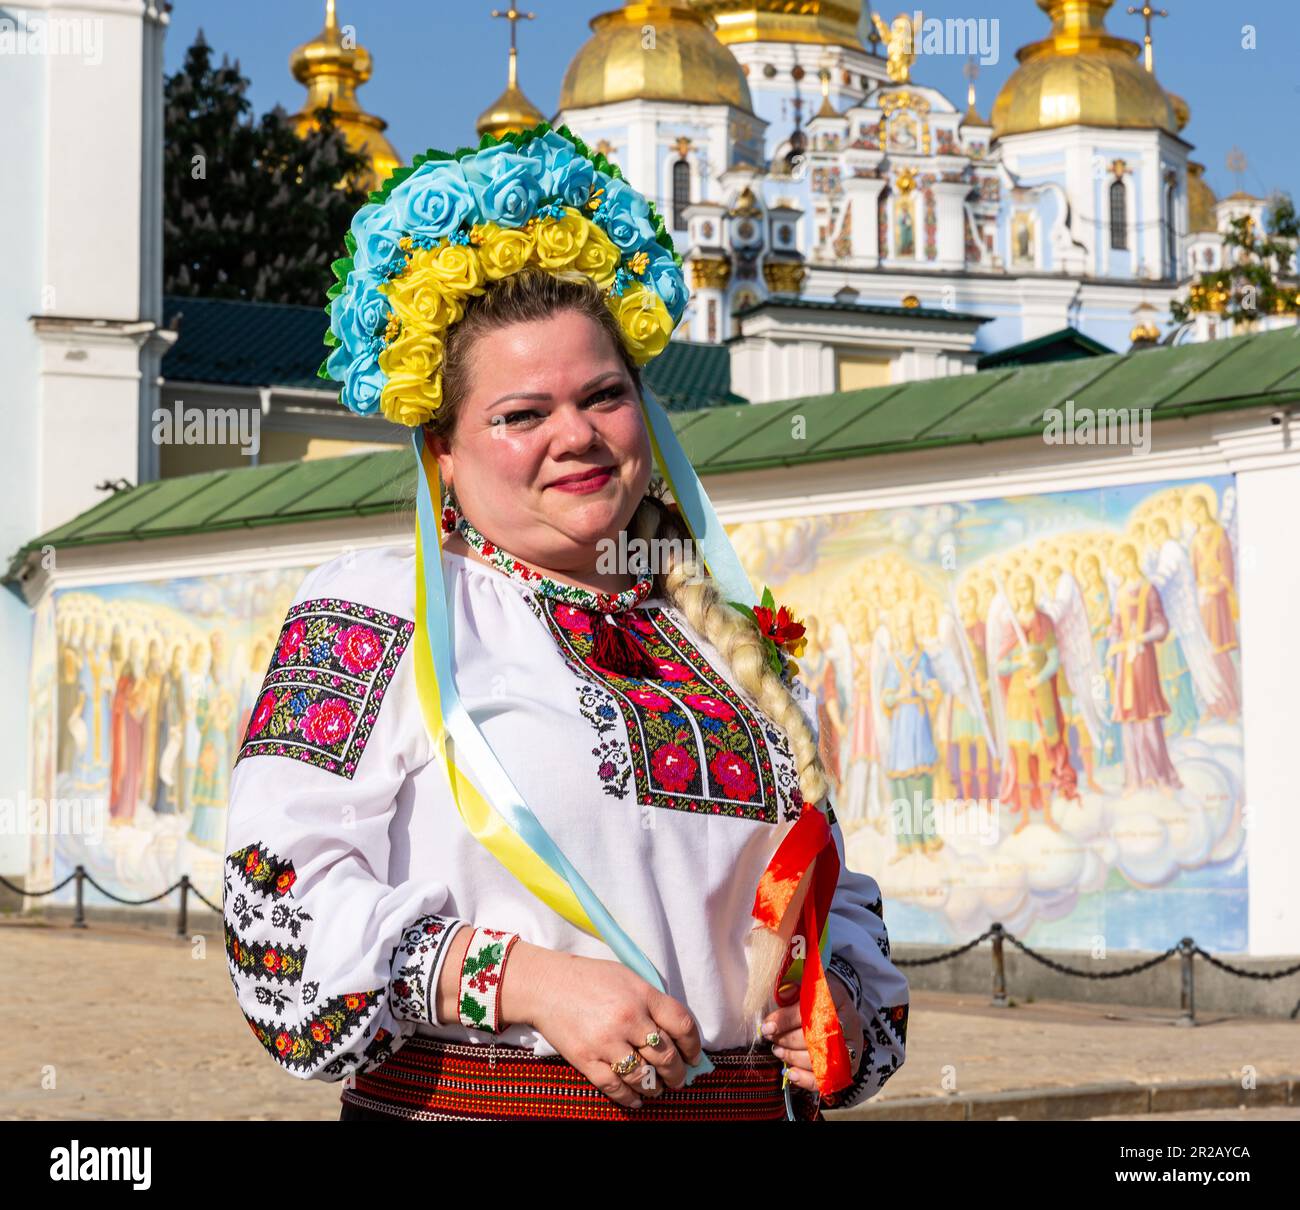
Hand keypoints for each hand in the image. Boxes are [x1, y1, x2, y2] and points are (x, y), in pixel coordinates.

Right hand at [524, 950, 704, 1110]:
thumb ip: (651, 1002)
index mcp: (642, 995)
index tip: (693, 1056)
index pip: (682, 1025)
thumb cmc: (589, 978)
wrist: (546, 985)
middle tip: (678, 1079)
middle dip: (677, 1073)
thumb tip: (674, 1032)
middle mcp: (629, 1018)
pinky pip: (616, 1087)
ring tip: (657, 1089)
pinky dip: (630, 1098)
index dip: (693, 1046)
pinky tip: (636, 1099)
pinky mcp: (587, 1060)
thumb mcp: (627, 978)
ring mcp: (607, 1041)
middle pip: (667, 1056)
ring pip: (644, 1077)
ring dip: (655, 1088)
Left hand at [760, 977, 863, 1093]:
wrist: (838, 1007)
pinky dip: (807, 1079)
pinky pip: (829, 1079)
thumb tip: (773, 1014)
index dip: (786, 1020)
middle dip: (788, 1041)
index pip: (809, 1010)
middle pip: (817, 1036)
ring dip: (794, 1058)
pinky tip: (791, 1073)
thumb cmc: (816, 999)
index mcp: (835, 996)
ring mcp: (851, 1044)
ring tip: (779, 1052)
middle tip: (772, 1040)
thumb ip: (789, 996)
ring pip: (822, 1059)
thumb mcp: (803, 989)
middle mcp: (847, 1021)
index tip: (767, 1028)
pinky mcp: (850, 1065)